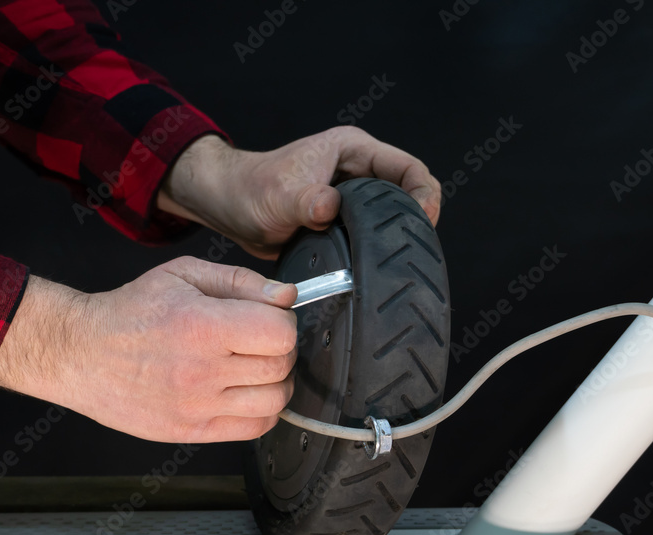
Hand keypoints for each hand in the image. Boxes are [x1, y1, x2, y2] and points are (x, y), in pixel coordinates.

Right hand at [0, 258, 297, 442]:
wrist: (80, 354)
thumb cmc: (132, 311)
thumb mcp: (183, 275)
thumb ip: (240, 281)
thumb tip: (287, 295)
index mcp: (200, 325)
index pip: (280, 333)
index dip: (283, 322)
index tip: (270, 318)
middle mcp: (201, 370)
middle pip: (281, 367)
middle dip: (281, 350)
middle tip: (261, 341)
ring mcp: (197, 405)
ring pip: (275, 401)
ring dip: (276, 382)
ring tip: (255, 367)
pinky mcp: (191, 431)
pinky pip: (254, 428)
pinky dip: (263, 410)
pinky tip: (246, 392)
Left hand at [157, 127, 440, 258]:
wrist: (228, 205)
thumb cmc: (250, 190)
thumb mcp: (279, 195)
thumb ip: (306, 202)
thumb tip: (329, 209)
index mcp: (353, 150)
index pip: (409, 167)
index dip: (424, 194)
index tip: (424, 222)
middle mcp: (360, 170)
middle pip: (409, 193)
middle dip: (417, 220)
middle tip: (414, 250)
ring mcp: (354, 196)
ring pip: (394, 216)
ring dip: (399, 237)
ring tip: (400, 262)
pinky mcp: (346, 220)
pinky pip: (375, 233)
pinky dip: (380, 248)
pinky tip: (379, 267)